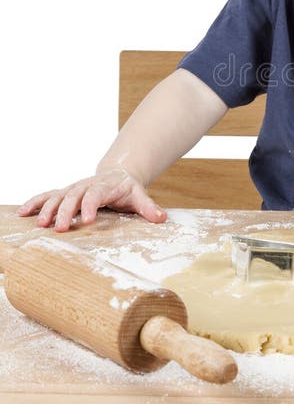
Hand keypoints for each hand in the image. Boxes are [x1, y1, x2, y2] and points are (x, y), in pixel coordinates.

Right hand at [16, 168, 166, 231]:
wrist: (118, 174)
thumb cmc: (128, 189)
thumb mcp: (140, 196)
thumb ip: (149, 207)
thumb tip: (162, 218)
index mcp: (105, 186)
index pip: (96, 194)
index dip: (90, 206)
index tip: (87, 220)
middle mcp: (86, 185)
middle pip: (73, 196)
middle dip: (65, 211)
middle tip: (60, 229)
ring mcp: (73, 189)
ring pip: (57, 196)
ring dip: (47, 209)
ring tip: (39, 224)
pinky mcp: (65, 193)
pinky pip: (47, 196)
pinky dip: (35, 202)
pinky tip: (22, 212)